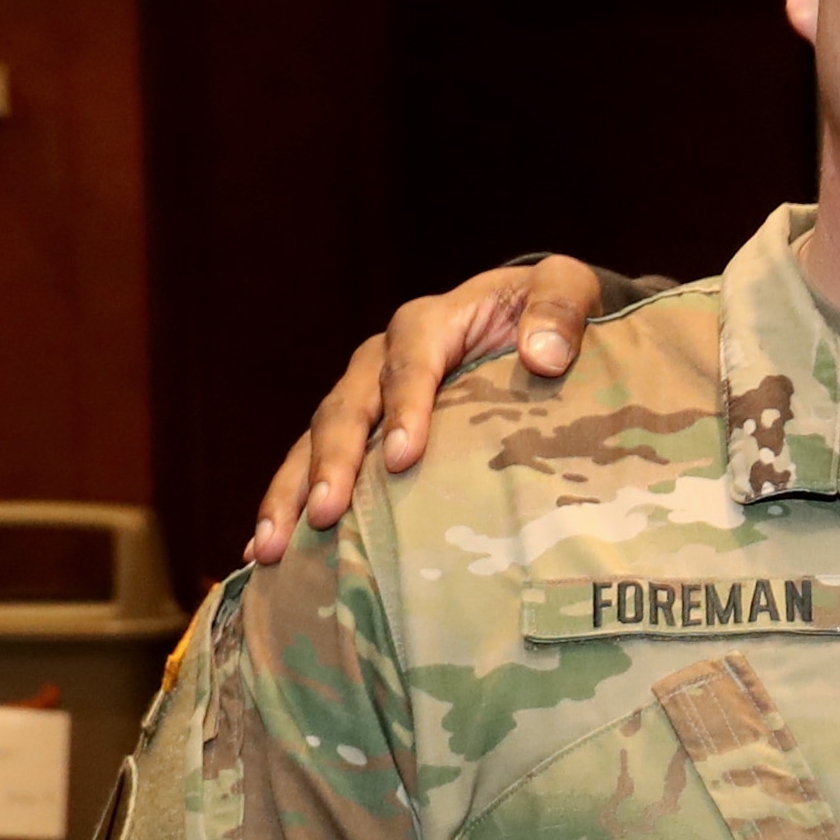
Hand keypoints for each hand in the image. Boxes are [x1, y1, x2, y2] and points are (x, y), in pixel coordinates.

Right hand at [246, 254, 610, 562]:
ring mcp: (364, 397)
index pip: (411, 363)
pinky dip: (291, 504)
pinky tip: (272, 552)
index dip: (404, 407)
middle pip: (347, 407)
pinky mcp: (360, 433)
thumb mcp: (568, 287)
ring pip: (316, 440)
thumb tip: (542, 354)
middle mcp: (381, 360)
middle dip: (331, 461)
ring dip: (291, 491)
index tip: (403, 459)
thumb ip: (561, 308)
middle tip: (324, 513)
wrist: (532, 325)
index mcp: (430, 323)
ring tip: (271, 546)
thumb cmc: (548, 310)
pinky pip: (315, 465)